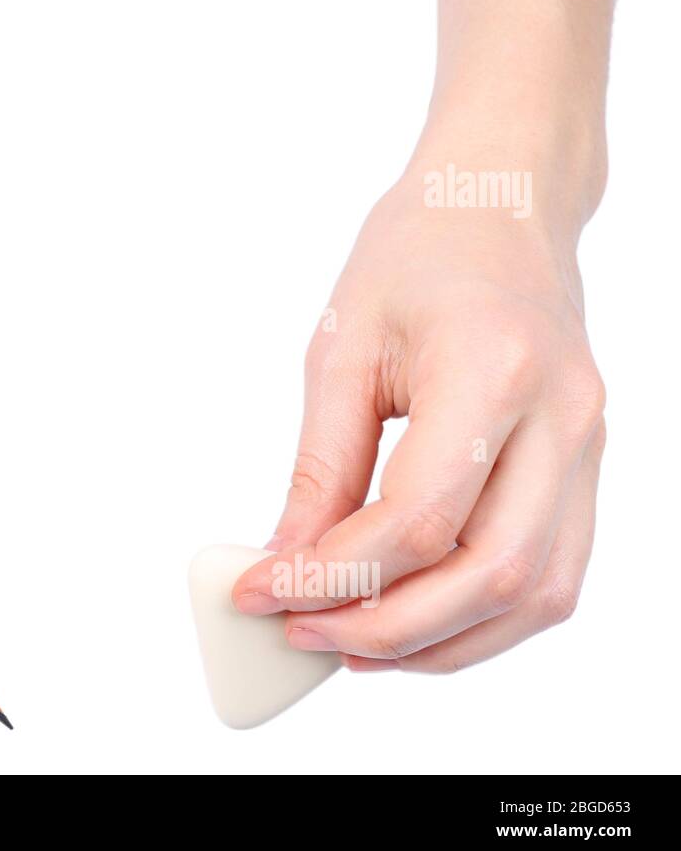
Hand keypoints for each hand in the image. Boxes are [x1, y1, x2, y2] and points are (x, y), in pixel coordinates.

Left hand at [232, 142, 606, 672]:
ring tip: (351, 643)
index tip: (261, 594)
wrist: (500, 207)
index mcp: (494, 369)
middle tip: (303, 635)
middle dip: (388, 626)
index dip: (334, 574)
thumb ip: (320, 467)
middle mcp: (562, 418)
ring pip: (536, 595)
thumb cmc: (414, 258)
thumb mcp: (340, 351)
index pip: (420, 517)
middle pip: (490, 573)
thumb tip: (287, 563)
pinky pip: (552, 573)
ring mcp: (590, 446)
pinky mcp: (587, 467)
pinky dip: (482, 618)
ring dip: (441, 642)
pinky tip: (412, 619)